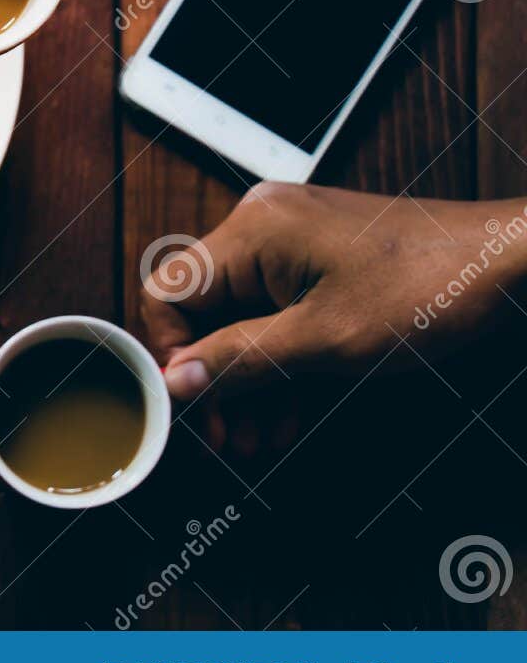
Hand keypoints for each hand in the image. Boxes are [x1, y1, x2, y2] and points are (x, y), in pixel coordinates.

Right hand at [140, 183, 526, 402]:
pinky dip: (279, 354)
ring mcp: (293, 236)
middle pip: (205, 307)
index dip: (172, 352)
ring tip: (260, 437)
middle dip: (215, 378)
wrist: (512, 262)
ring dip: (248, 376)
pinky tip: (290, 408)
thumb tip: (175, 379)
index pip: (169, 291)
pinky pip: (277, 306)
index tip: (195, 405)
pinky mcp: (320, 253)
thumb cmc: (429, 291)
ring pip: (242, 314)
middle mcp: (263, 224)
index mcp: (253, 232)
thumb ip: (241, 360)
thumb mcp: (326, 342)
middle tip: (227, 438)